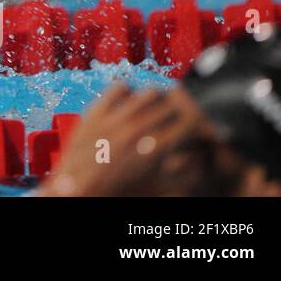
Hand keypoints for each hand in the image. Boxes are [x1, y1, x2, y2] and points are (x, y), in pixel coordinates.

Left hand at [41, 84, 212, 195]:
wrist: (80, 191)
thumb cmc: (119, 193)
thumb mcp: (161, 187)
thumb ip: (187, 171)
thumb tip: (200, 156)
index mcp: (157, 146)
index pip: (192, 120)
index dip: (200, 124)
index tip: (198, 128)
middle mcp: (138, 127)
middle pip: (175, 103)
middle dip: (182, 113)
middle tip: (181, 121)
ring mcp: (115, 117)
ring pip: (151, 92)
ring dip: (160, 101)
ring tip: (158, 113)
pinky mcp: (96, 111)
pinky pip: (120, 87)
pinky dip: (130, 93)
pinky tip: (131, 105)